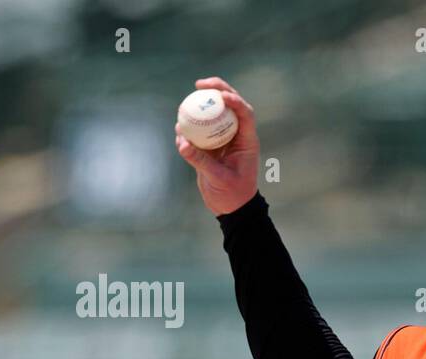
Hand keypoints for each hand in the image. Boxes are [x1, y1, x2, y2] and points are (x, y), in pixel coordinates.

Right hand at [175, 77, 258, 215]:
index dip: (234, 100)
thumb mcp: (219, 179)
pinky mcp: (210, 146)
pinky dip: (190, 127)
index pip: (245, 114)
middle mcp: (236, 136)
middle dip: (217, 89)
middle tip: (199, 83)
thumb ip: (201, 161)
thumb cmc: (233, 195)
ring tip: (185, 104)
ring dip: (200, 106)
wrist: (231, 208)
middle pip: (229, 106)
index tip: (220, 95)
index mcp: (247, 141)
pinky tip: (179, 127)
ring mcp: (223, 139)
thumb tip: (182, 143)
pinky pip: (200, 131)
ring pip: (214, 115)